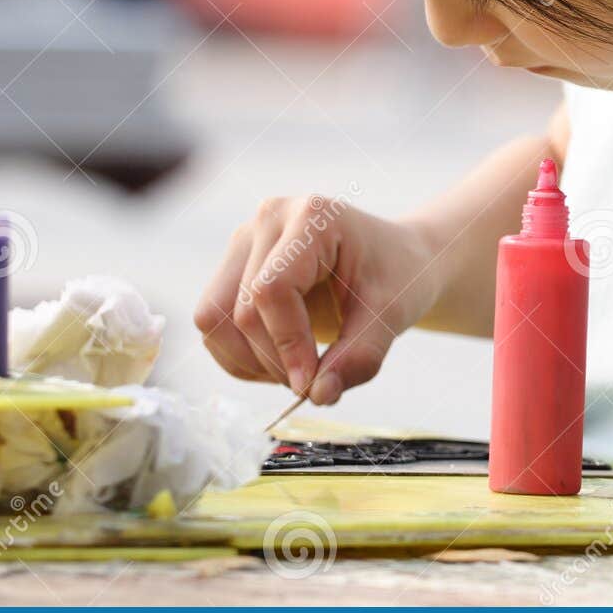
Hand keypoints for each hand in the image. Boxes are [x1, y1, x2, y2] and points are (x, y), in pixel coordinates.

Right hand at [194, 196, 441, 404]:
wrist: (397, 258)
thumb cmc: (399, 276)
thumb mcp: (393, 314)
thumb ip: (359, 356)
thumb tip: (318, 396)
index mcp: (313, 217)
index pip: (273, 290)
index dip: (286, 345)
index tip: (312, 384)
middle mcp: (269, 218)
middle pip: (241, 309)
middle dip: (274, 360)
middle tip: (314, 384)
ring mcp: (246, 239)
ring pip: (213, 318)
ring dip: (249, 361)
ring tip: (297, 372)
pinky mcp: (234, 264)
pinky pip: (213, 322)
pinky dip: (240, 355)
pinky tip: (280, 361)